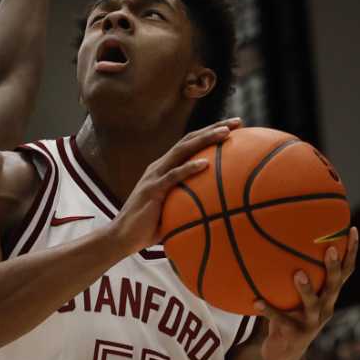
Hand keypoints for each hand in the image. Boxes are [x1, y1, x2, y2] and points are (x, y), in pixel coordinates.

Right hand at [107, 120, 239, 257]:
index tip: (235, 127)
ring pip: (182, 150)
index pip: (191, 144)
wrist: (122, 237)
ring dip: (205, 139)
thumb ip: (191, 204)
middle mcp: (160, 166)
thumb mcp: (174, 211)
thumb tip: (220, 212)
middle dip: (214, 127)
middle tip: (237, 121)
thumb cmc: (150, 228)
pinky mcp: (152, 189)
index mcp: (165, 168)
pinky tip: (205, 165)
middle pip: (189, 139)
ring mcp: (155, 175)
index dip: (211, 133)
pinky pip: (173, 176)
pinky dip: (189, 168)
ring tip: (225, 133)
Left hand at [256, 228, 358, 359]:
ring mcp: (312, 324)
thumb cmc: (287, 318)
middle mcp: (325, 309)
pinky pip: (280, 320)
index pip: (345, 272)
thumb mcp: (294, 297)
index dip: (351, 252)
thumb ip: (292, 276)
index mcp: (328, 297)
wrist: (284, 357)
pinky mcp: (295, 335)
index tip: (353, 229)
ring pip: (313, 305)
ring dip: (306, 289)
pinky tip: (256, 301)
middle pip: (334, 286)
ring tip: (298, 273)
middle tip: (330, 248)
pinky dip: (269, 310)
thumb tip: (275, 242)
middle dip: (333, 267)